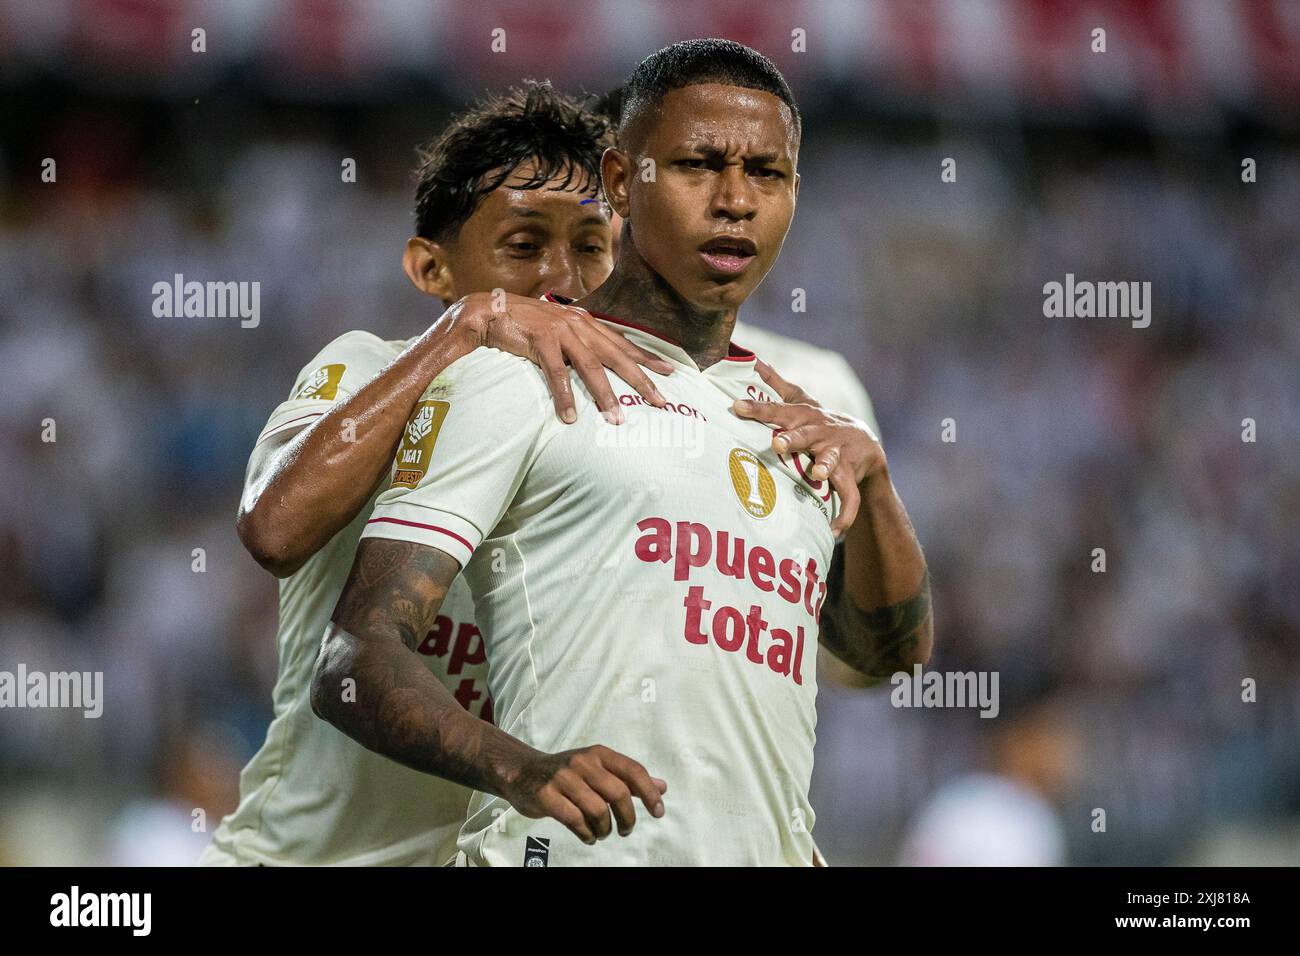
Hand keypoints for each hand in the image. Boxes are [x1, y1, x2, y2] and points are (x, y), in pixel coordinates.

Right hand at [456, 292, 671, 423]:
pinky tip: (571, 416)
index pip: (623, 342)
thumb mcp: (558, 330)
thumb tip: (594, 362)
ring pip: (591, 367)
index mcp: (585, 323)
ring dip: (606, 395)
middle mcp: (579, 325)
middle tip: (660, 401)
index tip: (670, 372)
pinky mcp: (541, 340)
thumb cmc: (524, 323)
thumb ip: (577, 342)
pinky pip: (556, 374)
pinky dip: (565, 396)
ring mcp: (561, 331)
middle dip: (641, 380)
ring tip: (617, 419)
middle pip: (617, 356)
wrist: (490, 310)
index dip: (647, 357)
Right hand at [499, 744, 667, 845]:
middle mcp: (583, 762)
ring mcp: (563, 779)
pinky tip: (588, 836)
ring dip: (605, 829)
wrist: (521, 771)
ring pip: (598, 810)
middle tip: (626, 830)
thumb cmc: (566, 772)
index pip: (633, 770)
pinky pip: (576, 821)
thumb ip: (628, 777)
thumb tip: (662, 787)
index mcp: (599, 754)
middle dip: (628, 818)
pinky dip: (587, 834)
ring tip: (602, 833)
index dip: (650, 793)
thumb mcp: (597, 767)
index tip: (658, 812)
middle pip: (619, 793)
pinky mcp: (546, 796)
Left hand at [733, 362, 884, 534]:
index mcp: (806, 416)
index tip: (737, 406)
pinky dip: (845, 514)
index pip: (779, 410)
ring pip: (832, 461)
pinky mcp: (852, 476)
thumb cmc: (820, 423)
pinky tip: (833, 531)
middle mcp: (822, 433)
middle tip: (778, 443)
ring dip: (824, 467)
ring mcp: (839, 455)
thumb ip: (776, 384)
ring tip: (817, 475)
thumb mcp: (802, 401)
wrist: (866, 445)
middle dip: (794, 438)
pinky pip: (850, 497)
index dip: (759, 408)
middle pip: (807, 434)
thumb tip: (751, 360)